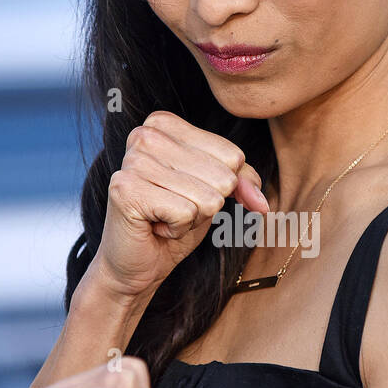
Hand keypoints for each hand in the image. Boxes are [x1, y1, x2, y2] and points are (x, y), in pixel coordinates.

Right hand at [88, 109, 269, 300]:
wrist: (137, 263)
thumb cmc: (173, 221)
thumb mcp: (214, 192)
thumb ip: (242, 181)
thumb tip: (261, 201)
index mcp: (164, 124)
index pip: (232, 155)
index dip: (222, 186)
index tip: (189, 194)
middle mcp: (145, 135)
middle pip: (223, 176)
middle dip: (206, 205)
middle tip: (174, 209)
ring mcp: (133, 161)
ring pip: (207, 197)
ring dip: (192, 219)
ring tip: (164, 217)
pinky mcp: (126, 190)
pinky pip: (186, 213)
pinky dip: (177, 230)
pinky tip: (155, 227)